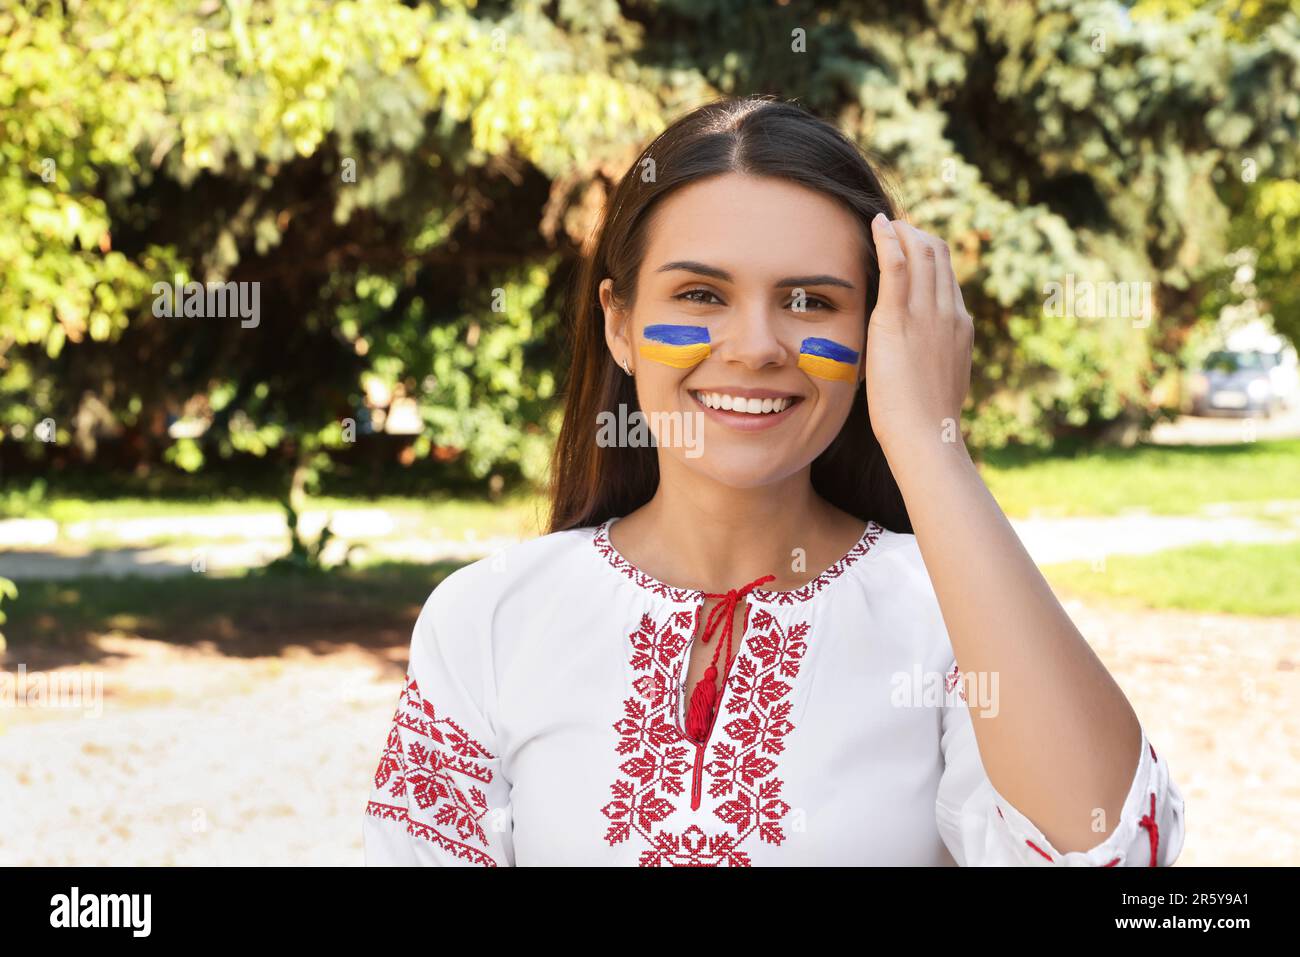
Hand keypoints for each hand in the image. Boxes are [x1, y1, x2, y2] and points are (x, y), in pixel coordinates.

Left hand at [864, 214, 972, 456]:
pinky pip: (897, 267)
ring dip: (901, 232)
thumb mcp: (941, 378)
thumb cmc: (927, 419)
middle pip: (937, 256)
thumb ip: (937, 357)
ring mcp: (926, 314)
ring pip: (921, 254)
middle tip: (895, 226)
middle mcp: (948, 312)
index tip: (911, 244)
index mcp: (959, 325)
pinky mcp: (899, 320)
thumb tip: (927, 356)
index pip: (947, 275)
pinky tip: (877, 225)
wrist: (926, 434)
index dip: (929, 253)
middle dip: (916, 235)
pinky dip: (888, 240)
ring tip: (883, 222)